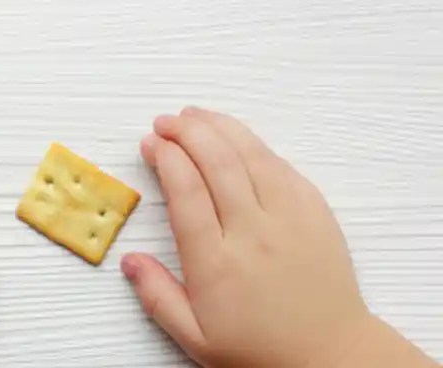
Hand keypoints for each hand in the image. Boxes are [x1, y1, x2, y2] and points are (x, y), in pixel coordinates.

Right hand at [124, 107, 435, 367]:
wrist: (331, 356)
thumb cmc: (261, 349)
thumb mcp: (195, 337)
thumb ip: (157, 297)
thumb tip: (129, 260)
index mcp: (216, 263)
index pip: (186, 191)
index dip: (165, 158)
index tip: (151, 144)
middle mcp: (253, 233)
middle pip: (216, 161)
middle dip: (186, 131)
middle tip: (166, 122)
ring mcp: (290, 219)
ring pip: (251, 154)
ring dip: (220, 127)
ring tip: (195, 115)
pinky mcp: (316, 213)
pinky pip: (283, 166)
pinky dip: (255, 145)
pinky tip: (238, 139)